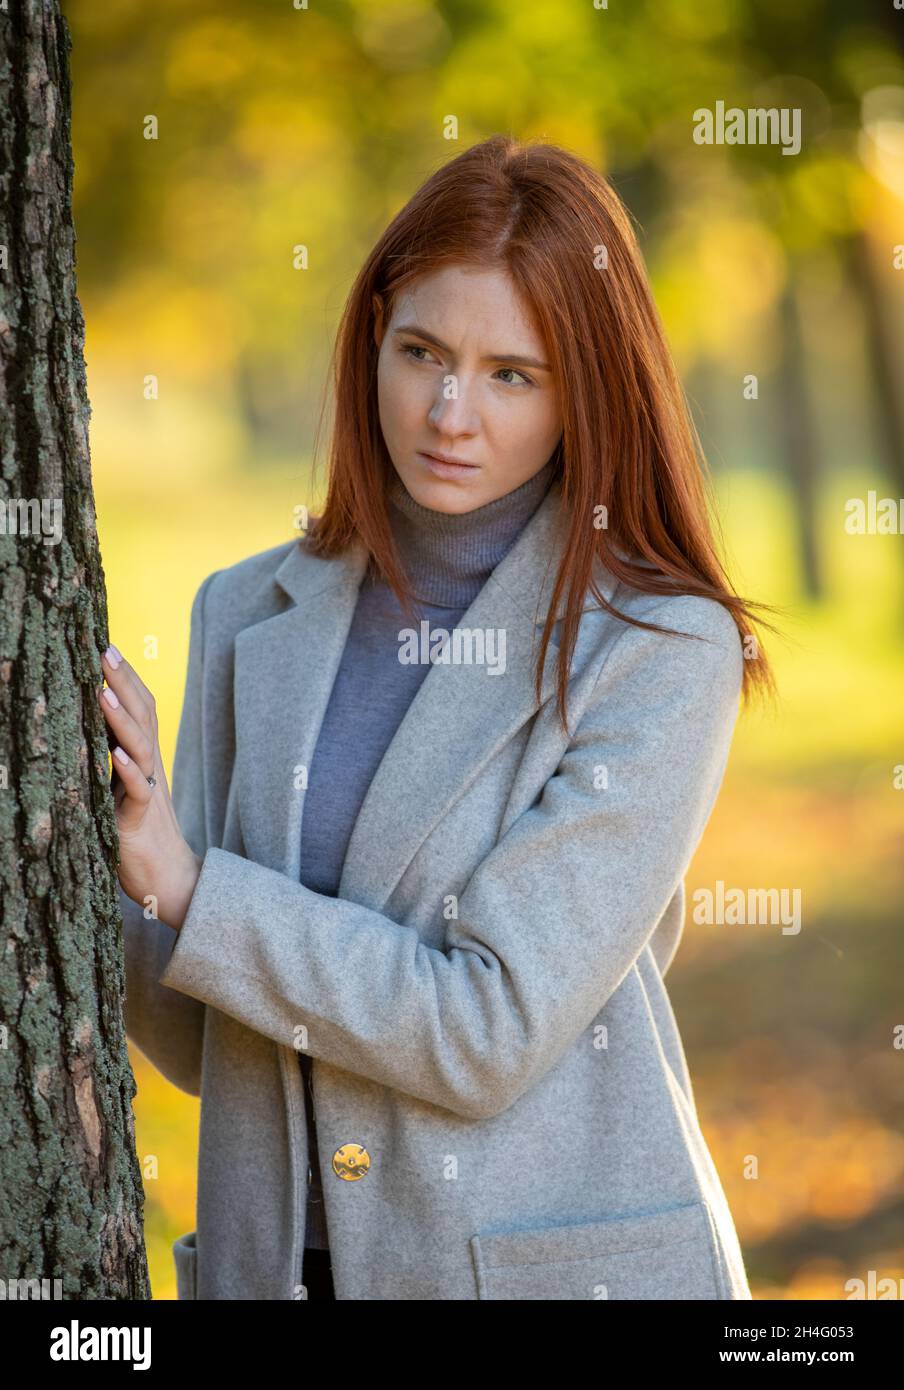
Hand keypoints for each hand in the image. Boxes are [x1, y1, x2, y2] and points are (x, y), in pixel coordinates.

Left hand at [98, 644, 201, 930]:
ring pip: (140, 747)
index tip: (107, 646)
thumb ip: (112, 762)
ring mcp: (148, 792)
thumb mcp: (122, 791)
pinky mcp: (140, 821)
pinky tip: (116, 755)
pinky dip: (130, 771)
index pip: (142, 708)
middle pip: (143, 716)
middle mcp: (150, 768)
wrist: (171, 880)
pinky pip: (139, 791)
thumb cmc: (141, 836)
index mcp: (144, 759)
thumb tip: (90, 732)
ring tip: (103, 692)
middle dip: (123, 682)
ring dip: (121, 718)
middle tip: (105, 650)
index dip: (127, 678)